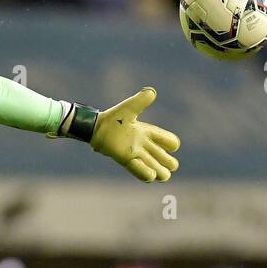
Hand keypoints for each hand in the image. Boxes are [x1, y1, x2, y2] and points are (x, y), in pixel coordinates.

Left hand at [61, 87, 179, 181]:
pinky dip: (145, 174)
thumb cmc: (112, 118)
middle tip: (169, 166)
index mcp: (147, 132)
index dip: (171, 143)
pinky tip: (150, 176)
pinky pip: (139, 170)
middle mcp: (143, 144)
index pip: (168, 140)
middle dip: (168, 163)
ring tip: (162, 175)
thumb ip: (140, 101)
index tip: (170, 145)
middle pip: (163, 158)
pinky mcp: (125, 160)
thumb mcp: (128, 109)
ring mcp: (135, 154)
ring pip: (153, 167)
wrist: (95, 128)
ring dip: (160, 172)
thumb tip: (151, 92)